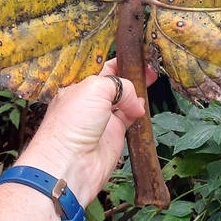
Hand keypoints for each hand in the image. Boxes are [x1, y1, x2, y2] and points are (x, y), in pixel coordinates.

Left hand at [17, 59, 157, 207]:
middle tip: (147, 67)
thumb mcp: (95, 88)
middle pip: (115, 83)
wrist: (71, 164)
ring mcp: (102, 119)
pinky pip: (130, 118)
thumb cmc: (71, 124)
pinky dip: (138, 111)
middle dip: (131, 74)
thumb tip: (133, 99)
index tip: (134, 55)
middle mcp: (90, 102)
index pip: (101, 69)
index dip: (118, 62)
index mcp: (79, 87)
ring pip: (124, 100)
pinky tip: (142, 107)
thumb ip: (119, 85)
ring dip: (137, 92)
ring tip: (150, 81)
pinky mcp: (114, 135)